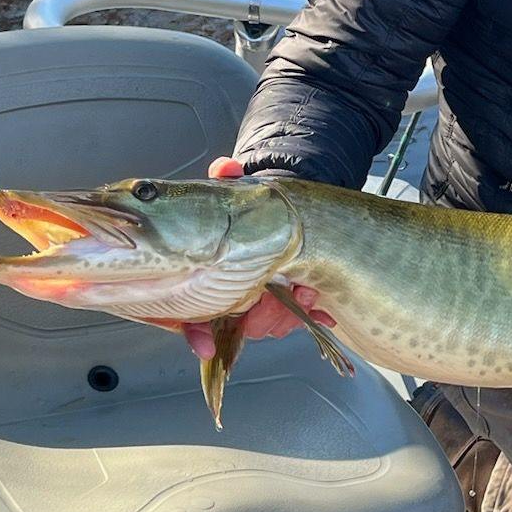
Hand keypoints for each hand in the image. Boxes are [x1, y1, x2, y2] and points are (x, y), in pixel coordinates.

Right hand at [181, 156, 334, 360]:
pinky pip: (294, 320)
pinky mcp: (285, 306)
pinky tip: (320, 305)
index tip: (207, 344)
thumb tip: (225, 167)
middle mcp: (228, 298)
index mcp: (205, 279)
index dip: (196, 333)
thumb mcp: (234, 193)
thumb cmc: (245, 211)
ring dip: (288, 314)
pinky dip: (309, 313)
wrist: (279, 214)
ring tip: (305, 290)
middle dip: (261, 317)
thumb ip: (226, 179)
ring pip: (268, 326)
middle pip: (237, 325)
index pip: (191, 317)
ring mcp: (256, 305)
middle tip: (276, 299)